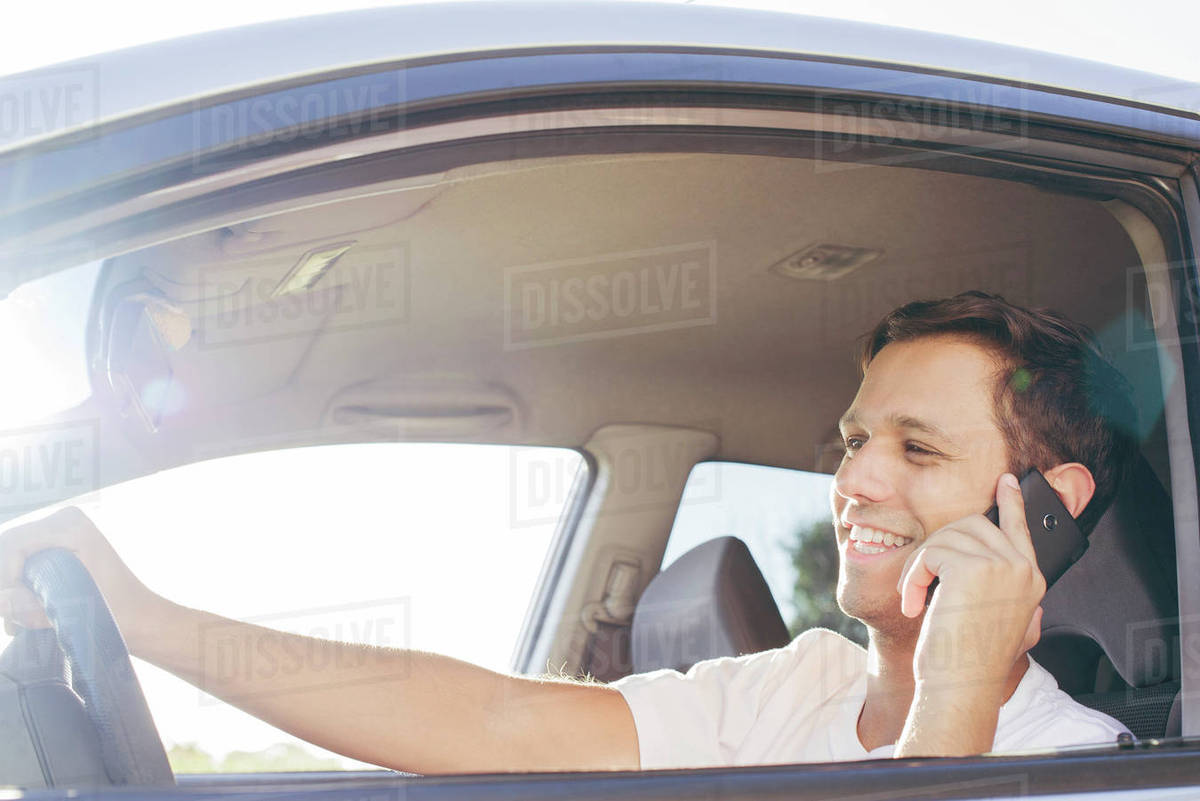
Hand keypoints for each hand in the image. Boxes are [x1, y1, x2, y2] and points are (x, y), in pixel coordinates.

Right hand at [0, 507, 152, 635]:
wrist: (142, 615)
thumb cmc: (117, 614)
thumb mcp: (74, 614)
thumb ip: (35, 609)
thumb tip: (5, 600)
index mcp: (73, 528)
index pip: (13, 546)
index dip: (6, 578)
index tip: (12, 607)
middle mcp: (65, 521)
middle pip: (7, 548)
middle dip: (5, 585)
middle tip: (11, 620)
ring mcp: (61, 530)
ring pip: (10, 556)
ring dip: (9, 589)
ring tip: (16, 623)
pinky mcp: (58, 544)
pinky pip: (22, 560)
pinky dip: (16, 586)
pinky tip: (21, 614)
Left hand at [897, 473, 1045, 686]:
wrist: (961, 687)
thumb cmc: (970, 660)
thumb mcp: (1000, 620)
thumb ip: (1003, 589)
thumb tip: (994, 561)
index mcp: (1032, 581)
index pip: (1022, 529)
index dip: (1012, 503)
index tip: (1007, 481)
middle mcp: (1023, 569)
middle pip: (973, 525)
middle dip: (938, 546)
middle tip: (920, 581)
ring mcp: (1002, 566)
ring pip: (947, 536)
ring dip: (921, 564)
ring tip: (915, 596)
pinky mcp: (973, 568)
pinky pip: (931, 553)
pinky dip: (914, 576)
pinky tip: (914, 603)